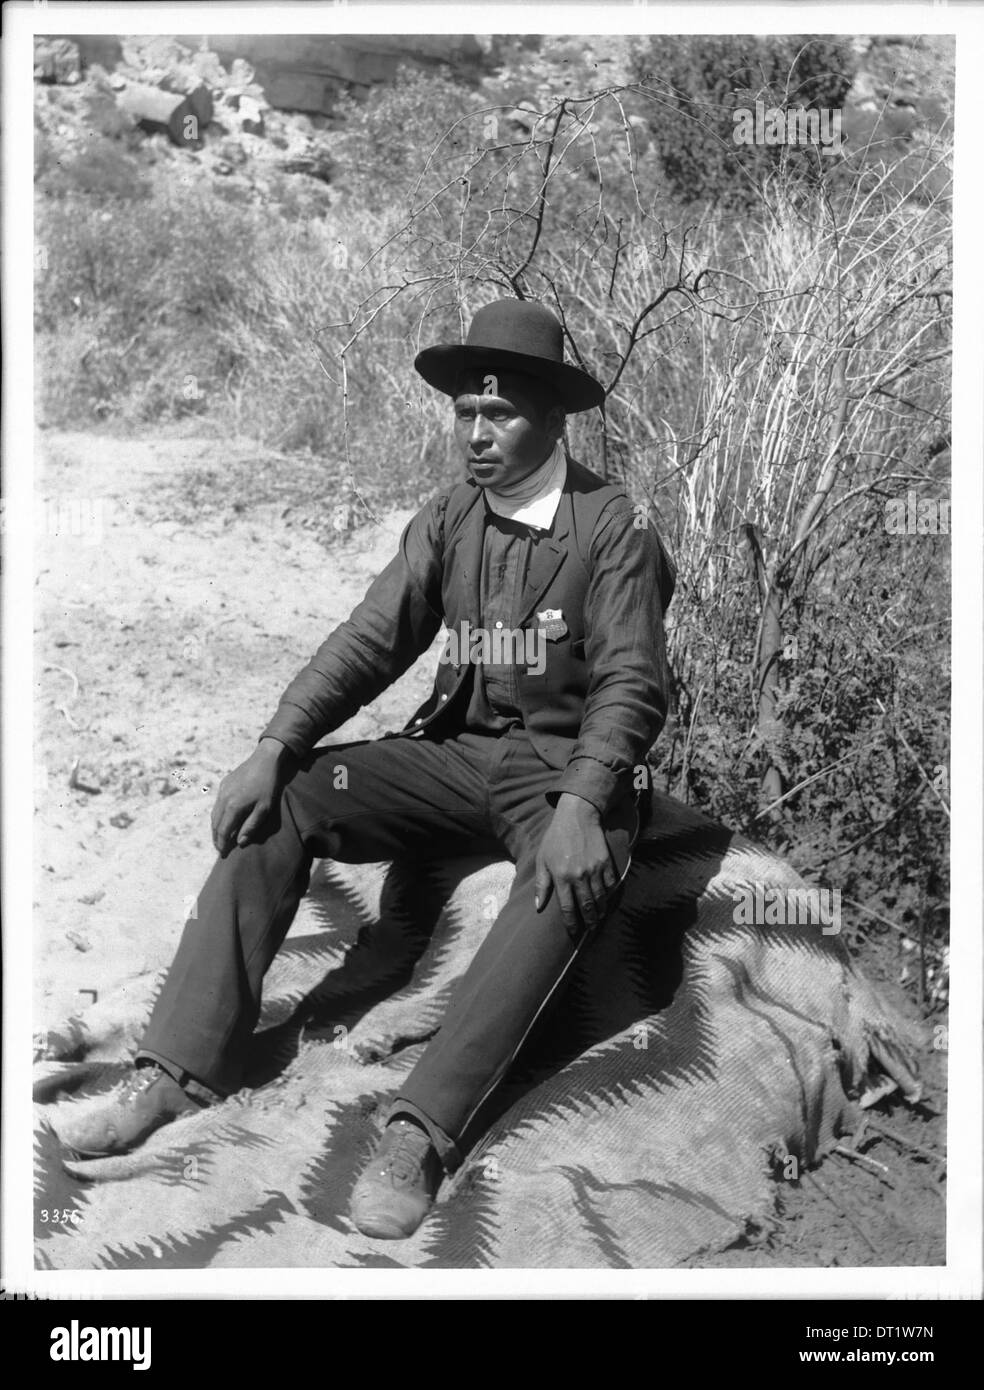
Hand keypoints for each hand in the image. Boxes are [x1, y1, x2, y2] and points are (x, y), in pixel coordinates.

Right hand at [211, 738, 291, 856]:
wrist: (265, 759)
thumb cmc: (268, 785)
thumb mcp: (264, 808)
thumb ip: (251, 826)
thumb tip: (240, 842)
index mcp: (233, 807)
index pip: (222, 831)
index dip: (221, 844)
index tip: (222, 854)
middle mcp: (223, 799)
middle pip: (215, 823)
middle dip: (216, 837)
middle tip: (219, 848)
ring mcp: (222, 790)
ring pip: (214, 813)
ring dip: (216, 826)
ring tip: (220, 837)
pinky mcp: (224, 783)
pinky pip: (218, 803)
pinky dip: (218, 814)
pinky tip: (224, 818)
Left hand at [534, 793, 618, 934]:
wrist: (577, 816)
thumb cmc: (555, 838)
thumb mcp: (542, 859)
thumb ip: (541, 884)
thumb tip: (538, 906)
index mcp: (561, 877)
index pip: (568, 908)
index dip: (571, 923)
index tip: (574, 931)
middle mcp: (579, 876)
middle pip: (587, 906)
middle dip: (590, 921)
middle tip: (591, 928)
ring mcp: (594, 870)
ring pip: (600, 898)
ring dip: (601, 910)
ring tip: (599, 917)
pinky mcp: (606, 863)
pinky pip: (610, 884)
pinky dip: (609, 893)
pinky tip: (607, 898)